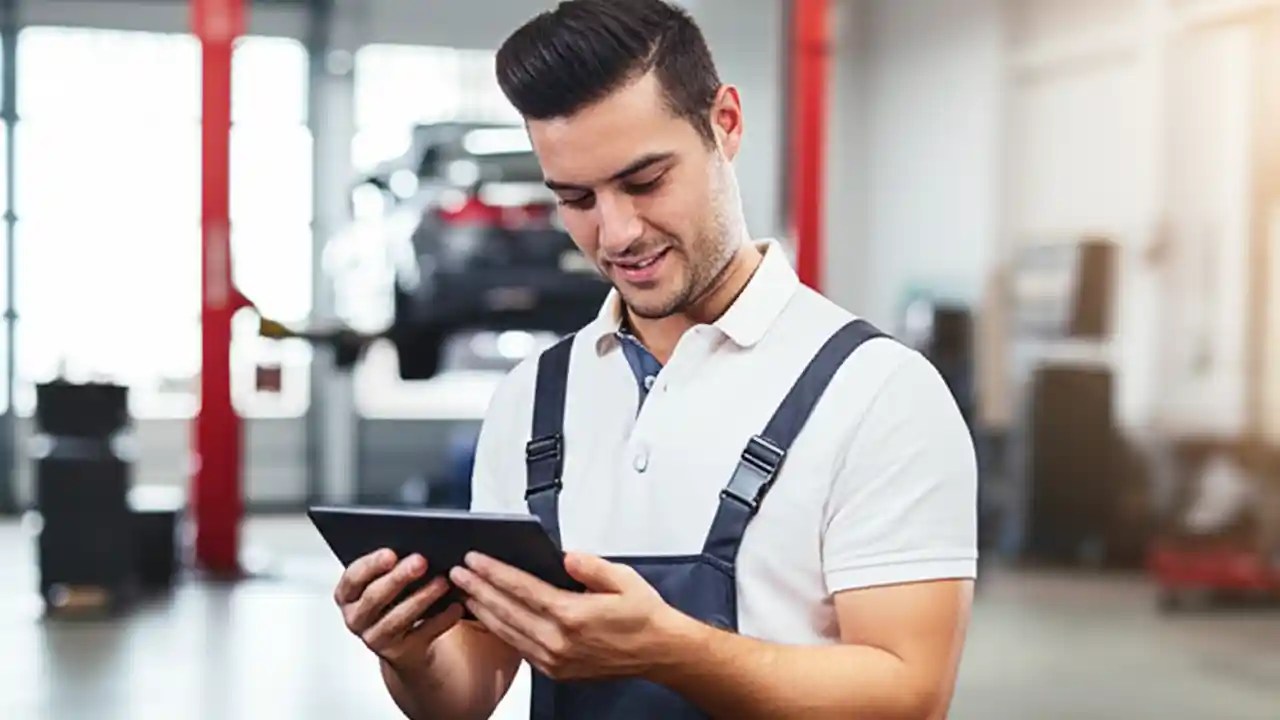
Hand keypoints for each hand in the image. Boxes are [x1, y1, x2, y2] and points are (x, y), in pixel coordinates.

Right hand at [334, 549, 464, 667]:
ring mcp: (377, 638)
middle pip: (375, 597)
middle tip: (421, 561)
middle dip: (398, 578)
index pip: (353, 578)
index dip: (371, 565)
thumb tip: (414, 549)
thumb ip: (391, 568)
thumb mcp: (384, 583)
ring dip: (422, 598)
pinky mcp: (401, 653)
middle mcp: (358, 619)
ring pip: (398, 617)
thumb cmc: (393, 601)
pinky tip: (455, 606)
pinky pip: (423, 634)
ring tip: (442, 582)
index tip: (391, 553)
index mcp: (348, 597)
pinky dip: (441, 619)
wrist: (404, 643)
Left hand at [449, 551, 676, 681]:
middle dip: (479, 588)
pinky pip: (519, 648)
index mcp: (573, 616)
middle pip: (506, 610)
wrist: (659, 652)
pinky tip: (491, 617)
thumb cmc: (643, 617)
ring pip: (507, 632)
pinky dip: (501, 631)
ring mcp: (555, 660)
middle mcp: (559, 641)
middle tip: (458, 571)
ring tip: (466, 591)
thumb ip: (589, 565)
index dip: (494, 572)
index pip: (521, 589)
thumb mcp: (622, 579)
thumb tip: (564, 557)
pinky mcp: (555, 671)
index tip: (475, 559)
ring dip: (483, 610)